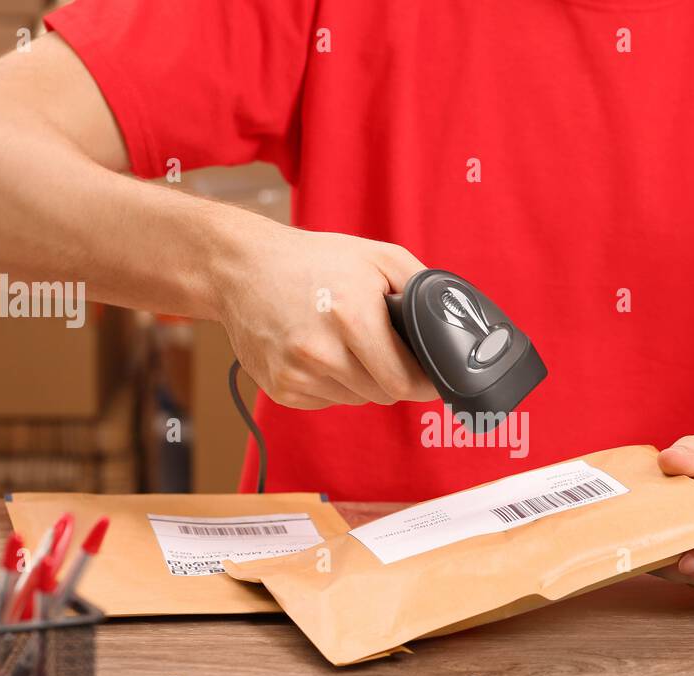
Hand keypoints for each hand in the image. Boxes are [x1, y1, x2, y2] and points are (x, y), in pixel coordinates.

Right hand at [219, 224, 439, 409]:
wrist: (241, 268)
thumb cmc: (315, 260)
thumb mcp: (379, 258)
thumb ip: (423, 289)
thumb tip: (452, 325)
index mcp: (352, 319)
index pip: (405, 383)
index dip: (424, 382)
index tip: (430, 376)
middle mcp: (321, 353)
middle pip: (384, 394)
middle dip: (393, 375)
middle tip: (383, 345)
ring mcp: (297, 375)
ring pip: (357, 399)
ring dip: (362, 379)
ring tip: (344, 341)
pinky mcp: (281, 390)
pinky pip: (328, 401)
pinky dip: (333, 383)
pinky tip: (320, 351)